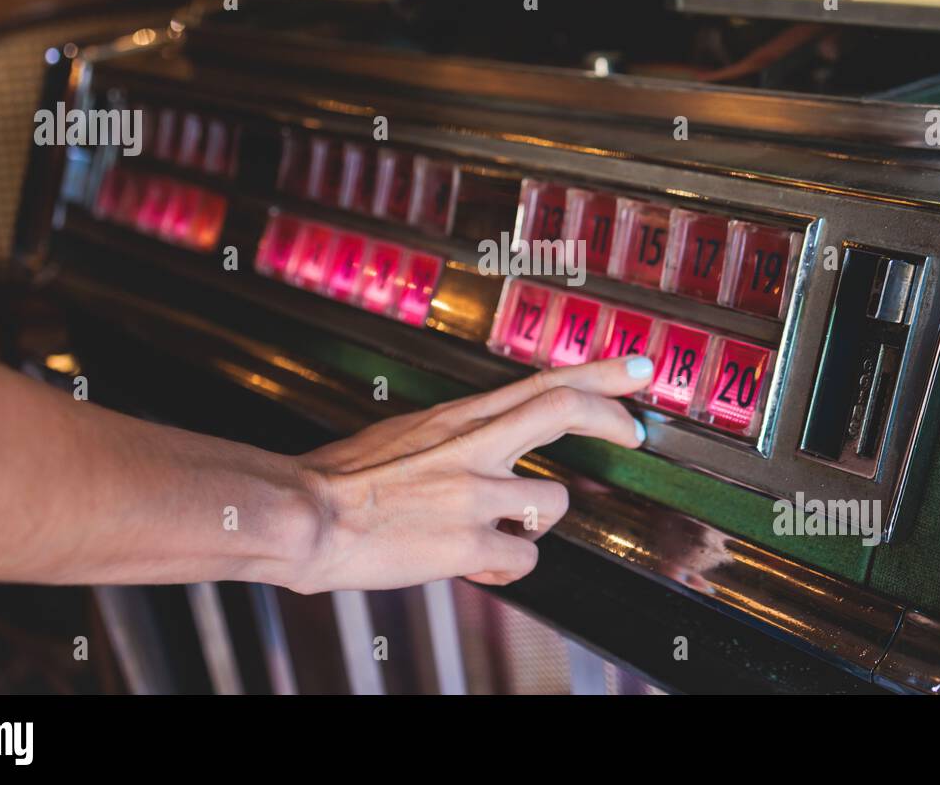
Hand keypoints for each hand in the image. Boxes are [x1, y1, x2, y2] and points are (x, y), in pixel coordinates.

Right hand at [286, 355, 654, 592]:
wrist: (303, 515)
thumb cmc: (341, 480)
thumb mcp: (405, 436)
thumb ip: (454, 440)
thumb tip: (485, 458)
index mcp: (457, 418)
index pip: (541, 381)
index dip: (598, 374)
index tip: (636, 369)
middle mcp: (472, 446)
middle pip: (564, 411)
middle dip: (612, 418)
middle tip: (634, 431)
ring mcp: (473, 493)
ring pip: (554, 503)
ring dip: (538, 522)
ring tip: (503, 532)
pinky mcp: (467, 542)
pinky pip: (523, 560)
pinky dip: (506, 569)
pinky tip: (479, 568)